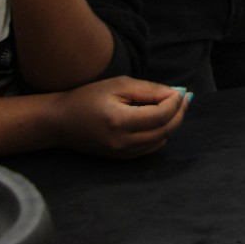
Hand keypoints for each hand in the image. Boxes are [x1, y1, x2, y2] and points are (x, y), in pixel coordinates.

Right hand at [51, 77, 188, 158]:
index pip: (161, 115)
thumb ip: (149, 90)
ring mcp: (121, 153)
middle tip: (184, 98)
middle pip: (165, 130)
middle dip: (179, 113)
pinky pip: (150, 148)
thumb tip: (176, 94)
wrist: (61, 122)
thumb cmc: (88, 98)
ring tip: (171, 106)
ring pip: (161, 140)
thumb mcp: (119, 85)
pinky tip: (158, 120)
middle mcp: (122, 142)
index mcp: (120, 121)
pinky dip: (160, 134)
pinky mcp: (121, 158)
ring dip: (171, 124)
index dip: (176, 102)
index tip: (180, 91)